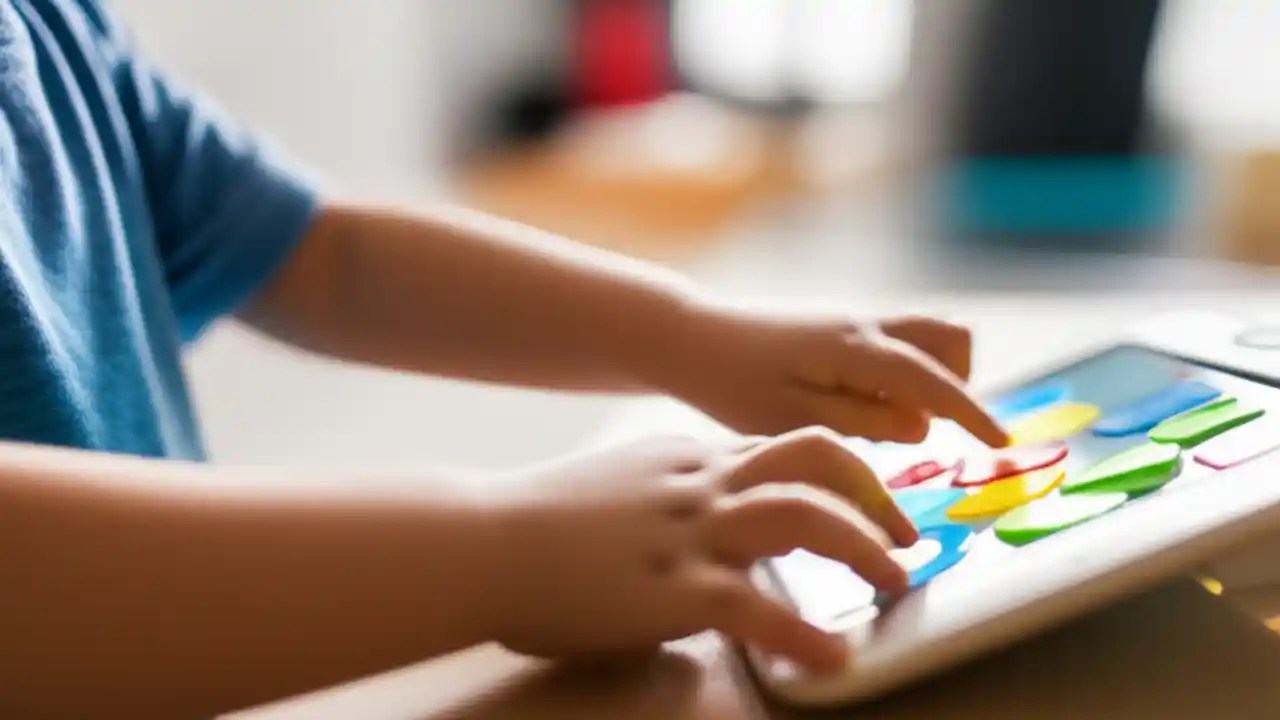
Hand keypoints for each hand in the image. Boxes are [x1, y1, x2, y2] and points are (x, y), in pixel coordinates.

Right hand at [487, 429, 915, 673]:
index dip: (840, 470)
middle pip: (815, 457)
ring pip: (805, 513)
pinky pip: (760, 608)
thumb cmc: (534, 521)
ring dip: (863, 545)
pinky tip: (837, 659)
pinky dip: (808, 634)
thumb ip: (663, 496)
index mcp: (687, 460)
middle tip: (904, 533)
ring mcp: (692, 532)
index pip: (782, 448)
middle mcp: (702, 485)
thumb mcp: (615, 487)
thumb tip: (690, 524)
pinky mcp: (675, 589)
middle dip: (874, 490)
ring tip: (893, 581)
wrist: (482, 539)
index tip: (872, 496)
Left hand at [652, 304, 1007, 446]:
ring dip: (930, 377)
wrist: (692, 338)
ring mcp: (856, 319)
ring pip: (929, 335)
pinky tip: (856, 403)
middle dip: (958, 383)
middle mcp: (864, 324)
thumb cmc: (732, 384)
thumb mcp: (791, 420)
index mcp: (854, 348)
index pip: (933, 380)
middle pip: (949, 337)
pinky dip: (902, 373)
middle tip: (919, 426)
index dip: (973, 413)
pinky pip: (898, 343)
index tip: (1004, 443)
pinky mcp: (844, 326)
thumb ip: (861, 424)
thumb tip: (922, 427)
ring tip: (879, 417)